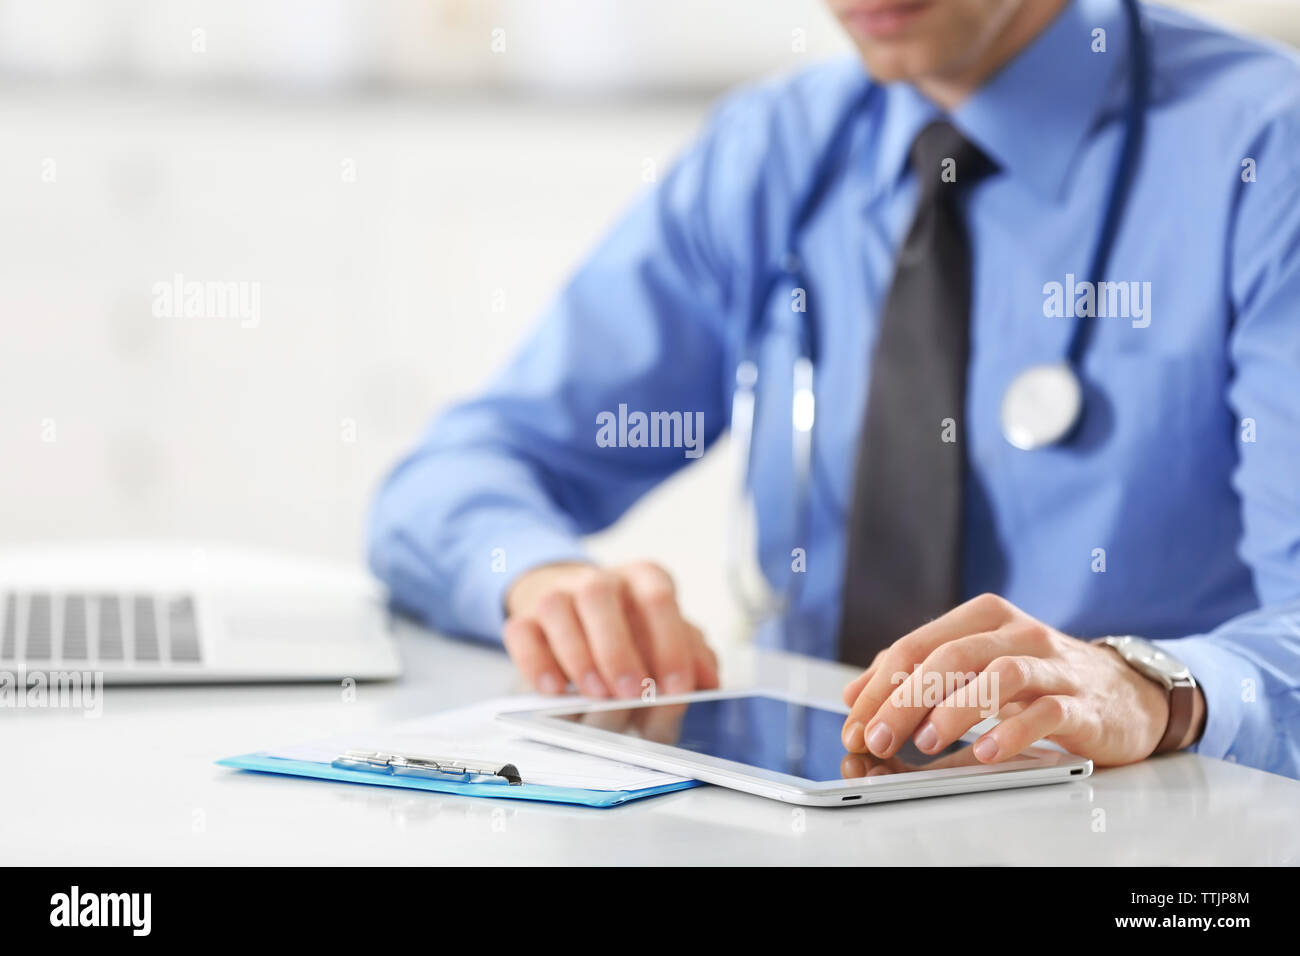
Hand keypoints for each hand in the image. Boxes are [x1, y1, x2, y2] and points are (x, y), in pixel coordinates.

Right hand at [503, 561, 718, 698]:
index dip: (669, 643)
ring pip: (557, 609)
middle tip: (632, 693)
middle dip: (618, 650)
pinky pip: (521, 633)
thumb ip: (691, 655)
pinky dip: (536, 663)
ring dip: (578, 656)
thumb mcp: (666, 636)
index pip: (658, 598)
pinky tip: (555, 690)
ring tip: (597, 694)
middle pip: (600, 595)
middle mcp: (597, 579)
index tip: (677, 686)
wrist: (575, 612)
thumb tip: (709, 681)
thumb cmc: (630, 629)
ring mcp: (555, 594)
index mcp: (643, 577)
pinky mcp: (523, 619)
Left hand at [839, 593, 1202, 766]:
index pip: (916, 646)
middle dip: (904, 700)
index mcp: (984, 618)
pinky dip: (1012, 731)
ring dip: (954, 710)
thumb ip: (920, 673)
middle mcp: (1017, 633)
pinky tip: (986, 752)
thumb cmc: (1043, 679)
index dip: (879, 686)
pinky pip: (1046, 711)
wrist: (1129, 692)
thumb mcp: (978, 665)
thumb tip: (857, 695)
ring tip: (925, 742)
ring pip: (998, 676)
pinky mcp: (1084, 702)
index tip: (855, 723)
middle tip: (878, 738)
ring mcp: (1054, 665)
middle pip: (950, 658)